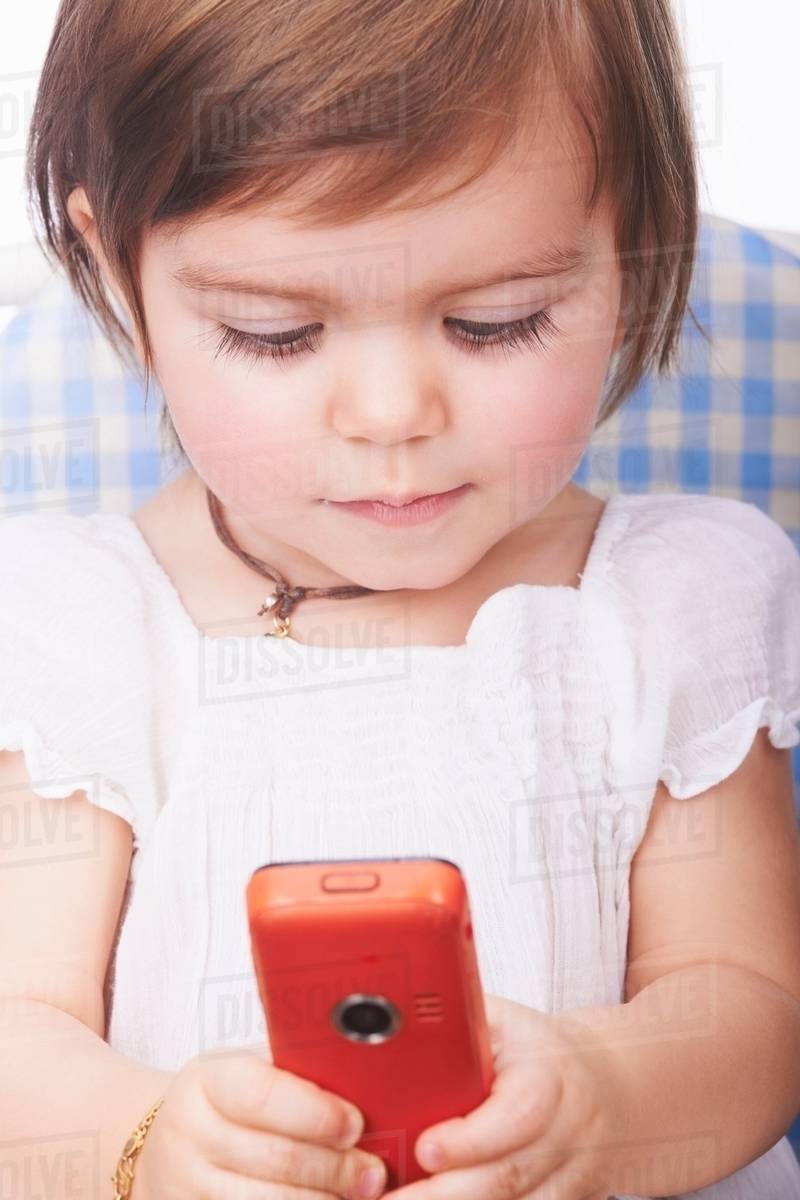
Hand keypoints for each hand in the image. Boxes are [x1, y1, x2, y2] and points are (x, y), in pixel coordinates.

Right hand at [133, 1048, 388, 1199]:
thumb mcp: (247, 1072)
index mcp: (206, 1081)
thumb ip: (293, 1076)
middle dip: (333, 1168)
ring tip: (357, 1194)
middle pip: (274, 1158)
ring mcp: (184, 1186)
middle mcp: (188, 1133)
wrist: (165, 1146)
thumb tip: (363, 1084)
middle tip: (372, 1173)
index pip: (262, 1095)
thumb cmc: (226, 1102)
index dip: (315, 1113)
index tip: (355, 1124)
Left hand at [384, 993, 619, 1199]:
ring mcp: (568, 1177)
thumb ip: (459, 1023)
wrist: (611, 1088)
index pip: (516, 1116)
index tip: (426, 1149)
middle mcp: (563, 1135)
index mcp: (547, 1081)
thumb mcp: (506, 1023)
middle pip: (507, 1177)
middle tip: (393, 1199)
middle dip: (444, 1194)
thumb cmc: (542, 1052)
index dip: (470, 1140)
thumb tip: (401, 1022)